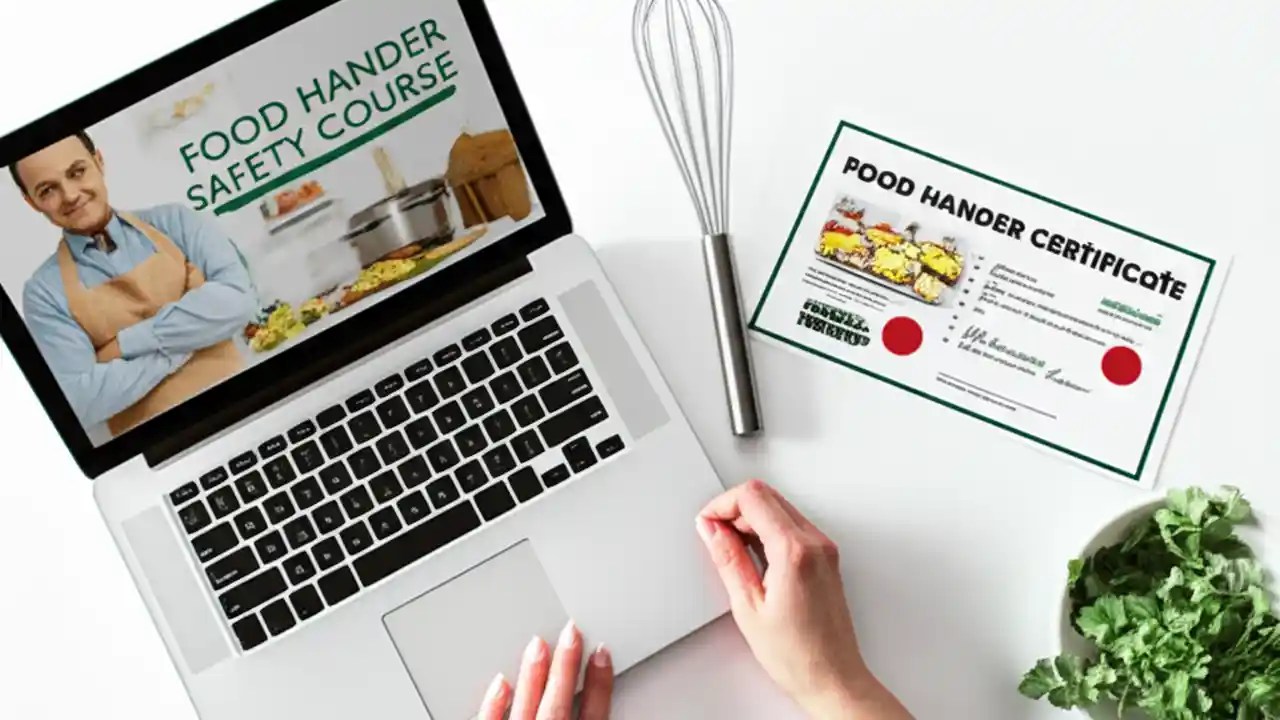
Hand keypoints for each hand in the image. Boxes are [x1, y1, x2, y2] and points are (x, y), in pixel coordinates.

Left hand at [478, 621, 613, 719]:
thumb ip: (591, 718)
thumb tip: (597, 702)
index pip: (593, 714)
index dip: (599, 683)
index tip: (601, 654)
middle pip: (558, 701)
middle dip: (566, 664)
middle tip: (571, 631)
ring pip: (526, 705)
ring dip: (533, 674)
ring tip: (537, 643)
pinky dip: (495, 703)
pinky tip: (500, 682)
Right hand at [697, 480, 912, 719]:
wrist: (831, 678)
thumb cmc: (797, 655)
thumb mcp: (748, 605)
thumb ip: (727, 558)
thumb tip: (712, 529)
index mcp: (794, 551)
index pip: (753, 497)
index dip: (722, 504)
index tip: (708, 522)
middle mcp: (815, 543)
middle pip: (768, 495)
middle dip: (735, 508)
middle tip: (715, 534)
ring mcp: (824, 548)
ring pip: (780, 506)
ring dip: (751, 518)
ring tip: (733, 550)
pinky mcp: (826, 557)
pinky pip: (792, 525)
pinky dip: (768, 530)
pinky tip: (754, 557)